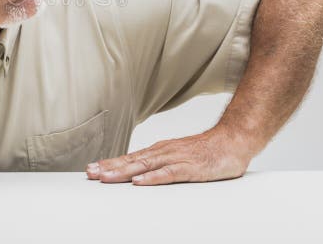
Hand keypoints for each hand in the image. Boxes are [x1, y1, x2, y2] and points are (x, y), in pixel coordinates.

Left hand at [85, 128, 250, 185]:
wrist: (232, 141)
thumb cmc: (205, 151)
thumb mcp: (177, 157)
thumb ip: (159, 165)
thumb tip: (139, 174)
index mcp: (159, 151)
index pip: (130, 158)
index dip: (110, 164)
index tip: (92, 169)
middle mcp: (163, 152)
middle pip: (131, 161)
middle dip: (109, 168)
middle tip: (90, 173)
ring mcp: (175, 158)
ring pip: (144, 166)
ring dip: (124, 172)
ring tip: (106, 177)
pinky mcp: (189, 167)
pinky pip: (168, 173)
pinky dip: (152, 178)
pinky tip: (140, 182)